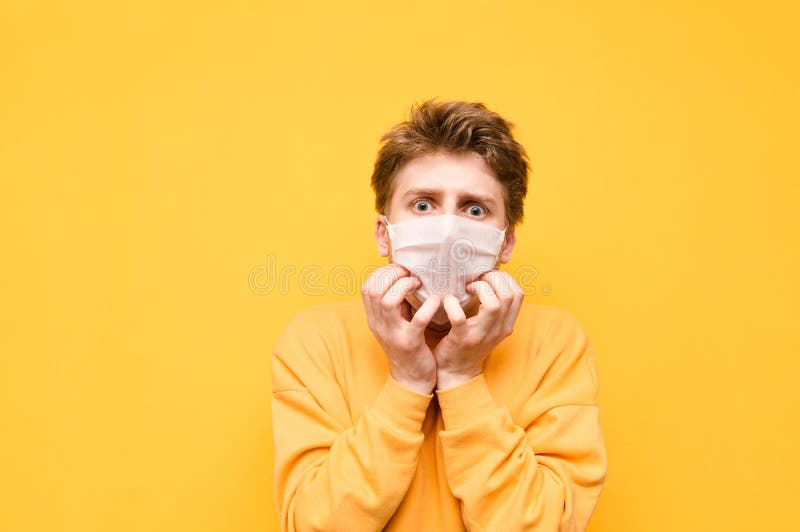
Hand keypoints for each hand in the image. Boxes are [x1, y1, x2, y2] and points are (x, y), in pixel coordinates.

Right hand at [361, 264, 441, 394]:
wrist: (412, 380)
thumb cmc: (407, 345)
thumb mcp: (396, 322)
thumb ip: (397, 303)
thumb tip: (406, 276)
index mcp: (374, 319)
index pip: (367, 288)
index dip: (382, 273)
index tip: (400, 269)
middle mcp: (379, 325)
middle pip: (374, 290)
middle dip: (392, 275)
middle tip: (410, 274)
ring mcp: (393, 335)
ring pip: (388, 301)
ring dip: (404, 286)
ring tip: (418, 284)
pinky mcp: (411, 344)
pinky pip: (417, 321)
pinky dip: (427, 307)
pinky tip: (436, 301)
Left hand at [434, 270, 524, 389]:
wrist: (457, 372)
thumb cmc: (471, 342)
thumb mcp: (490, 326)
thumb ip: (495, 307)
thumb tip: (491, 276)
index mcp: (506, 324)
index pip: (519, 293)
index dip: (504, 278)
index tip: (487, 276)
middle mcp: (498, 329)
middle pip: (509, 295)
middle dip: (493, 278)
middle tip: (477, 279)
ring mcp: (481, 335)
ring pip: (494, 304)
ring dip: (480, 288)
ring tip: (468, 288)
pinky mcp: (461, 340)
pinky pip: (459, 318)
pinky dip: (452, 304)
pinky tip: (448, 300)